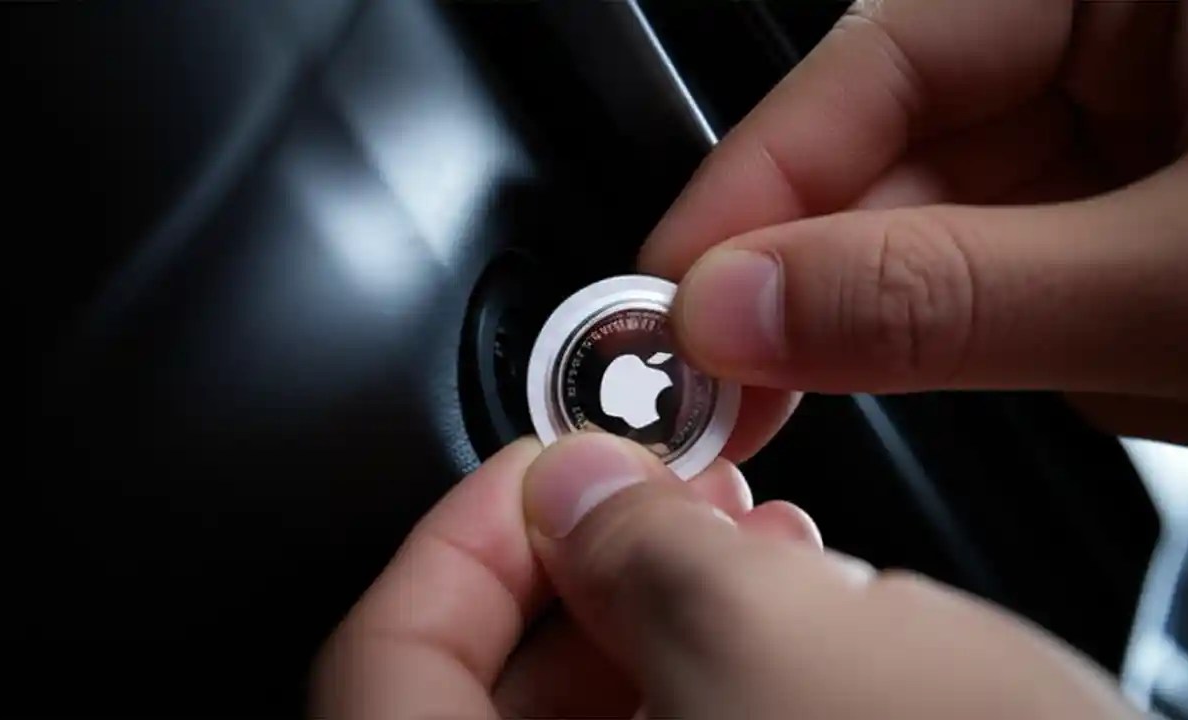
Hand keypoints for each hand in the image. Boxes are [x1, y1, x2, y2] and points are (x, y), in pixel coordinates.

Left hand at [313, 434, 1139, 718]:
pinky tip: (806, 610)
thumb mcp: (776, 651)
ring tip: (756, 533)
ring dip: (668, 609)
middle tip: (656, 488)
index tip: (535, 468)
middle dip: (583, 566)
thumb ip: (636, 550)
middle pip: (488, 699)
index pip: (381, 673)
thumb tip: (568, 483)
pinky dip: (730, 673)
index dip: (451, 544)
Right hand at [642, 0, 1187, 455]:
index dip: (760, 185)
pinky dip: (1041, 338)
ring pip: (963, 229)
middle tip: (749, 390)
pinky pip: (1033, 274)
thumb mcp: (1172, 286)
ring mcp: (1145, 129)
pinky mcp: (1150, 218)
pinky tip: (1100, 364)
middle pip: (906, 152)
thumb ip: (941, 298)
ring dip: (974, 322)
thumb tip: (737, 314)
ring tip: (1061, 367)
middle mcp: (1126, 39)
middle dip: (853, 281)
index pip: (880, 56)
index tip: (679, 301)